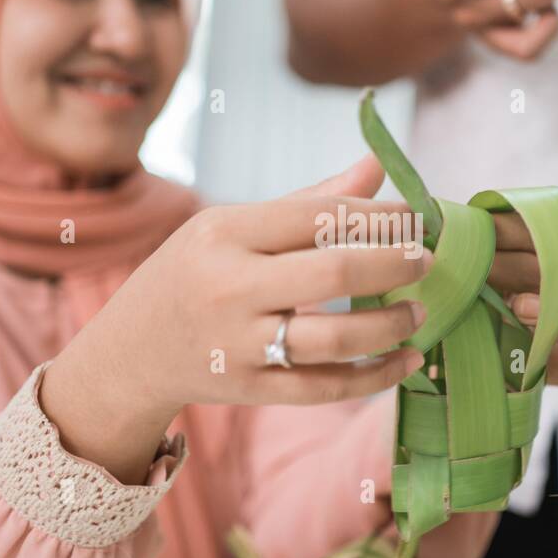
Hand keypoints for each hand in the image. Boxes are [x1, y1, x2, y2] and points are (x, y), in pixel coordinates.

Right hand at [41, 155, 430, 482]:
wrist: (130, 351)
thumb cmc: (193, 274)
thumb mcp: (231, 227)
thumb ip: (307, 202)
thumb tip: (376, 167)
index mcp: (224, 233)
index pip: (317, 215)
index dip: (377, 215)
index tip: (416, 217)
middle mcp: (229, 287)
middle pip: (333, 271)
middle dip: (394, 263)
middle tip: (427, 260)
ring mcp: (238, 343)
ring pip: (334, 338)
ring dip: (389, 325)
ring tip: (419, 312)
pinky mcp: (249, 389)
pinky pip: (324, 388)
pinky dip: (372, 377)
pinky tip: (403, 362)